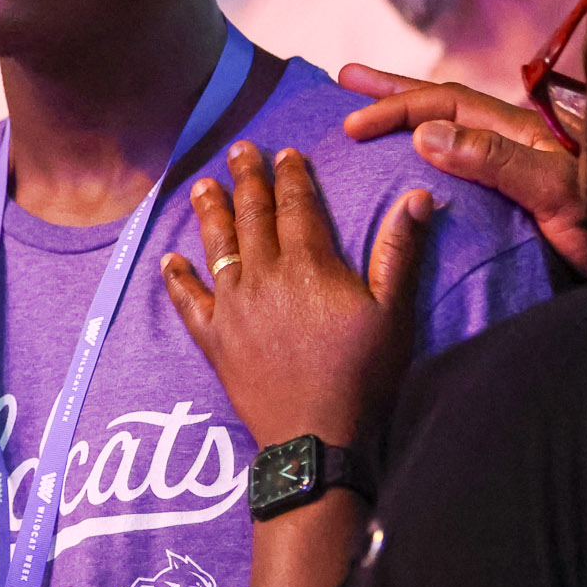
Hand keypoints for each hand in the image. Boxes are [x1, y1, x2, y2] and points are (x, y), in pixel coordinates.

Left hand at [161, 143, 430, 449]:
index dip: (290, 175)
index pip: (295, 205)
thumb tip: (418, 196)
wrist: (316, 435)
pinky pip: (188, 300)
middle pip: (251, 215)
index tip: (285, 152)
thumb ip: (400, 251)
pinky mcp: (213, 336)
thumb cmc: (363, 375)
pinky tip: (167, 260)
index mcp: (307, 263)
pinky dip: (176, 278)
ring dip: (209, 212)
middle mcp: (263, 274)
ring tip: (202, 186)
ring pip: (217, 245)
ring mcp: (233, 305)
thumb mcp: (393, 312)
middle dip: (246, 178)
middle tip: (238, 150)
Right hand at [339, 64, 586, 276]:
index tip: (352, 122)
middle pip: (444, 105)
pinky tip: (407, 171)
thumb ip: (496, 160)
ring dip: (405, 120)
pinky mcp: (516, 201)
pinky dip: (424, 159)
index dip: (396, 107)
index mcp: (521, 132)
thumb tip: (424, 132)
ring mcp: (516, 170)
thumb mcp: (556, 191)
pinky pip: (459, 168)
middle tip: (344, 80)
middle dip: (391, 92)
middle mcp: (516, 144)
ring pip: (450, 133)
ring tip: (366, 115)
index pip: (446, 104)